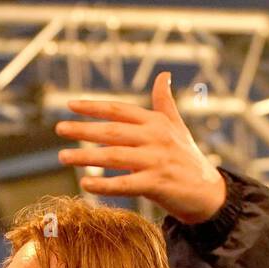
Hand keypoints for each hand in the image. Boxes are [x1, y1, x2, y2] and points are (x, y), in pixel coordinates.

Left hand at [55, 70, 226, 224]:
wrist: (209, 192)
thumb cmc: (188, 159)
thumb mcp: (177, 127)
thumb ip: (164, 103)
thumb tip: (163, 75)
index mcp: (156, 122)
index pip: (119, 111)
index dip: (94, 106)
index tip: (70, 105)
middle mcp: (155, 138)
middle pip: (112, 131)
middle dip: (83, 129)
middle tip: (59, 128)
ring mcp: (156, 161)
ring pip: (114, 156)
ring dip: (86, 156)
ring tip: (63, 156)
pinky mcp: (157, 184)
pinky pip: (125, 184)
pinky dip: (104, 184)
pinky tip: (85, 184)